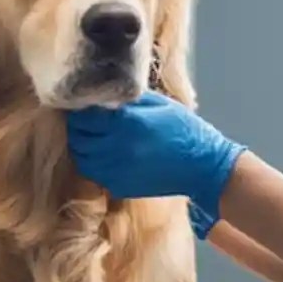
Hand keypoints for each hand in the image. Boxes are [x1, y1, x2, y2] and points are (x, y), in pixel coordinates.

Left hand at [65, 91, 246, 234]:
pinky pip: (95, 173)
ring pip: (82, 157)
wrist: (204, 166)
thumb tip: (103, 95)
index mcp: (127, 122)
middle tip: (90, 122)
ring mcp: (117, 170)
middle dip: (81, 127)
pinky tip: (109, 156)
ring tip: (97, 139)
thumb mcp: (160, 104)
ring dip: (85, 146)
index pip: (85, 115)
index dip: (83, 109)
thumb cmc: (185, 129)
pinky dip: (96, 164)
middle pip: (79, 137)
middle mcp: (117, 147)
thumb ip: (128, 99)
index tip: (87, 107)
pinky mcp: (120, 186)